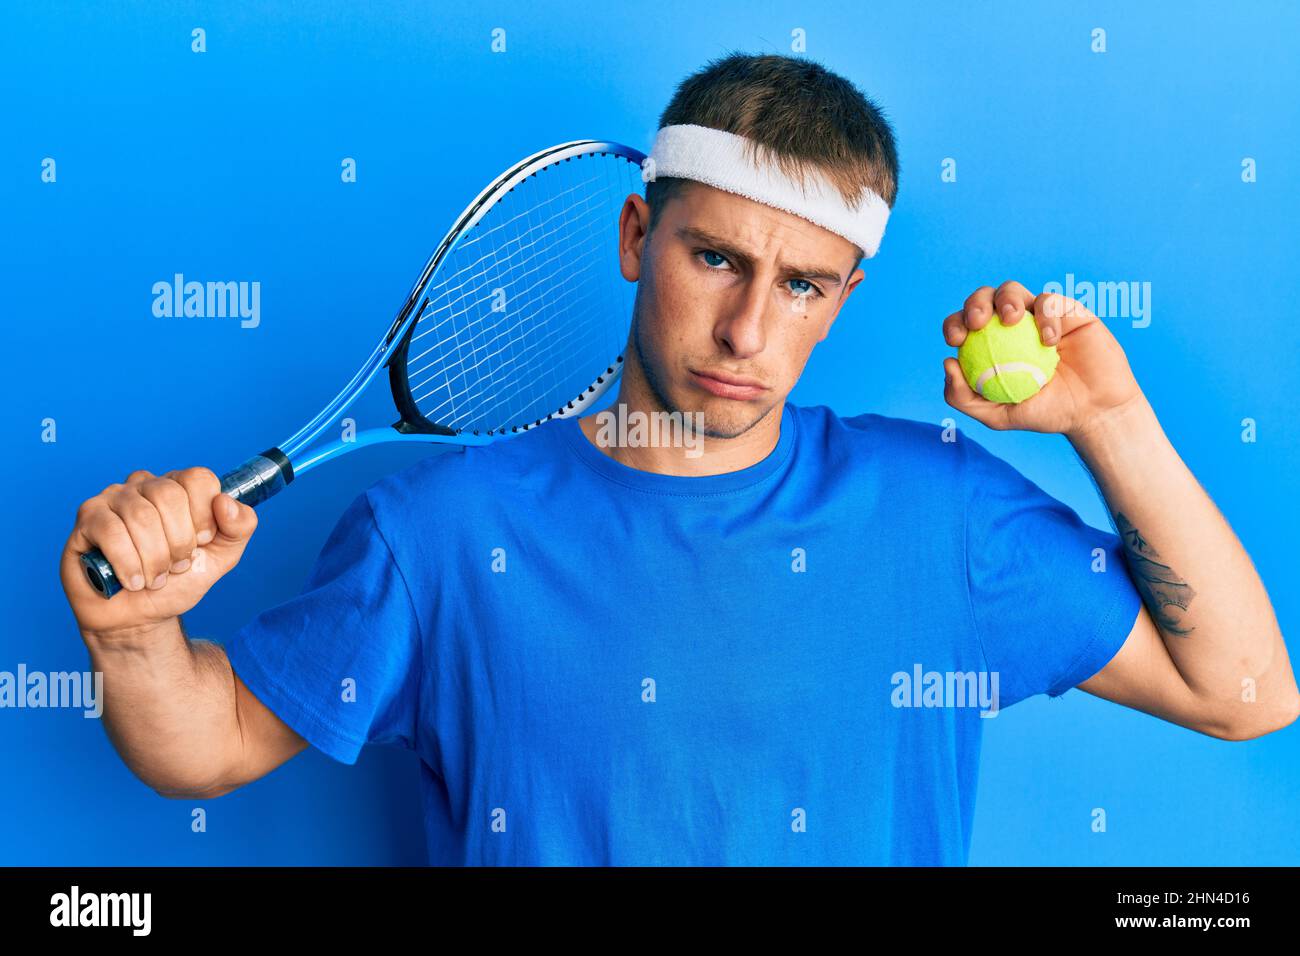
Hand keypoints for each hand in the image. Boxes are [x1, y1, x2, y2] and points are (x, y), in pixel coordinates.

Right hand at [60, 467, 257, 639]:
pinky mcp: (88, 518)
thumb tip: (225, 501)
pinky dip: (128, 564)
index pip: (198, 478)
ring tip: (154, 578)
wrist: (139, 617)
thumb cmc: (177, 582)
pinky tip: (132, 581)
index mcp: (179, 487)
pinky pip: (112, 532)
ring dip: (154, 559)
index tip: (201, 543)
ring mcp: (114, 498)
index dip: (203, 515)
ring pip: (141, 517)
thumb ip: (239, 528)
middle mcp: (146, 485)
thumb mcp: (221, 557)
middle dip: (179, 542)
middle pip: (168, 495)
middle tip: (176, 566)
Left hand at [941, 281, 1142, 437]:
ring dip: (1006, 299)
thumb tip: (947, 363)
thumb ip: (965, 397)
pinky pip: (1050, 301)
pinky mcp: (1067, 310)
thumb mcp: (998, 415)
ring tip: (1012, 319)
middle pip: (984, 299)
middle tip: (977, 323)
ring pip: (1012, 289)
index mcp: (990, 344)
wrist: (1094, 411)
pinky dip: (1045, 317)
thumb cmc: (1046, 414)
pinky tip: (1049, 341)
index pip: (964, 325)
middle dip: (975, 303)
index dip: (954, 324)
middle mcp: (1011, 325)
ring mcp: (1038, 315)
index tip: (955, 339)